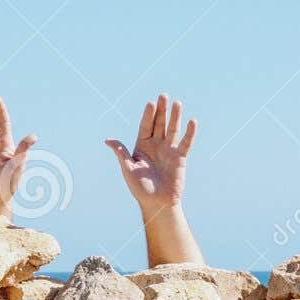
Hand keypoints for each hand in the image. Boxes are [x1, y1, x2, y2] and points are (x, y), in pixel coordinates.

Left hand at [106, 94, 195, 215]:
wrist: (157, 203)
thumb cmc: (140, 188)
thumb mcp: (128, 169)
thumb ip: (121, 153)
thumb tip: (108, 140)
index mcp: (142, 146)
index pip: (145, 126)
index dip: (148, 115)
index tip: (150, 103)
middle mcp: (156, 145)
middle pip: (159, 124)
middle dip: (161, 110)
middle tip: (163, 95)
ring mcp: (169, 150)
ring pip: (172, 130)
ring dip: (175, 117)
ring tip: (177, 103)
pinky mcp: (180, 158)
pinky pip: (186, 143)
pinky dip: (189, 133)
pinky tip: (192, 121)